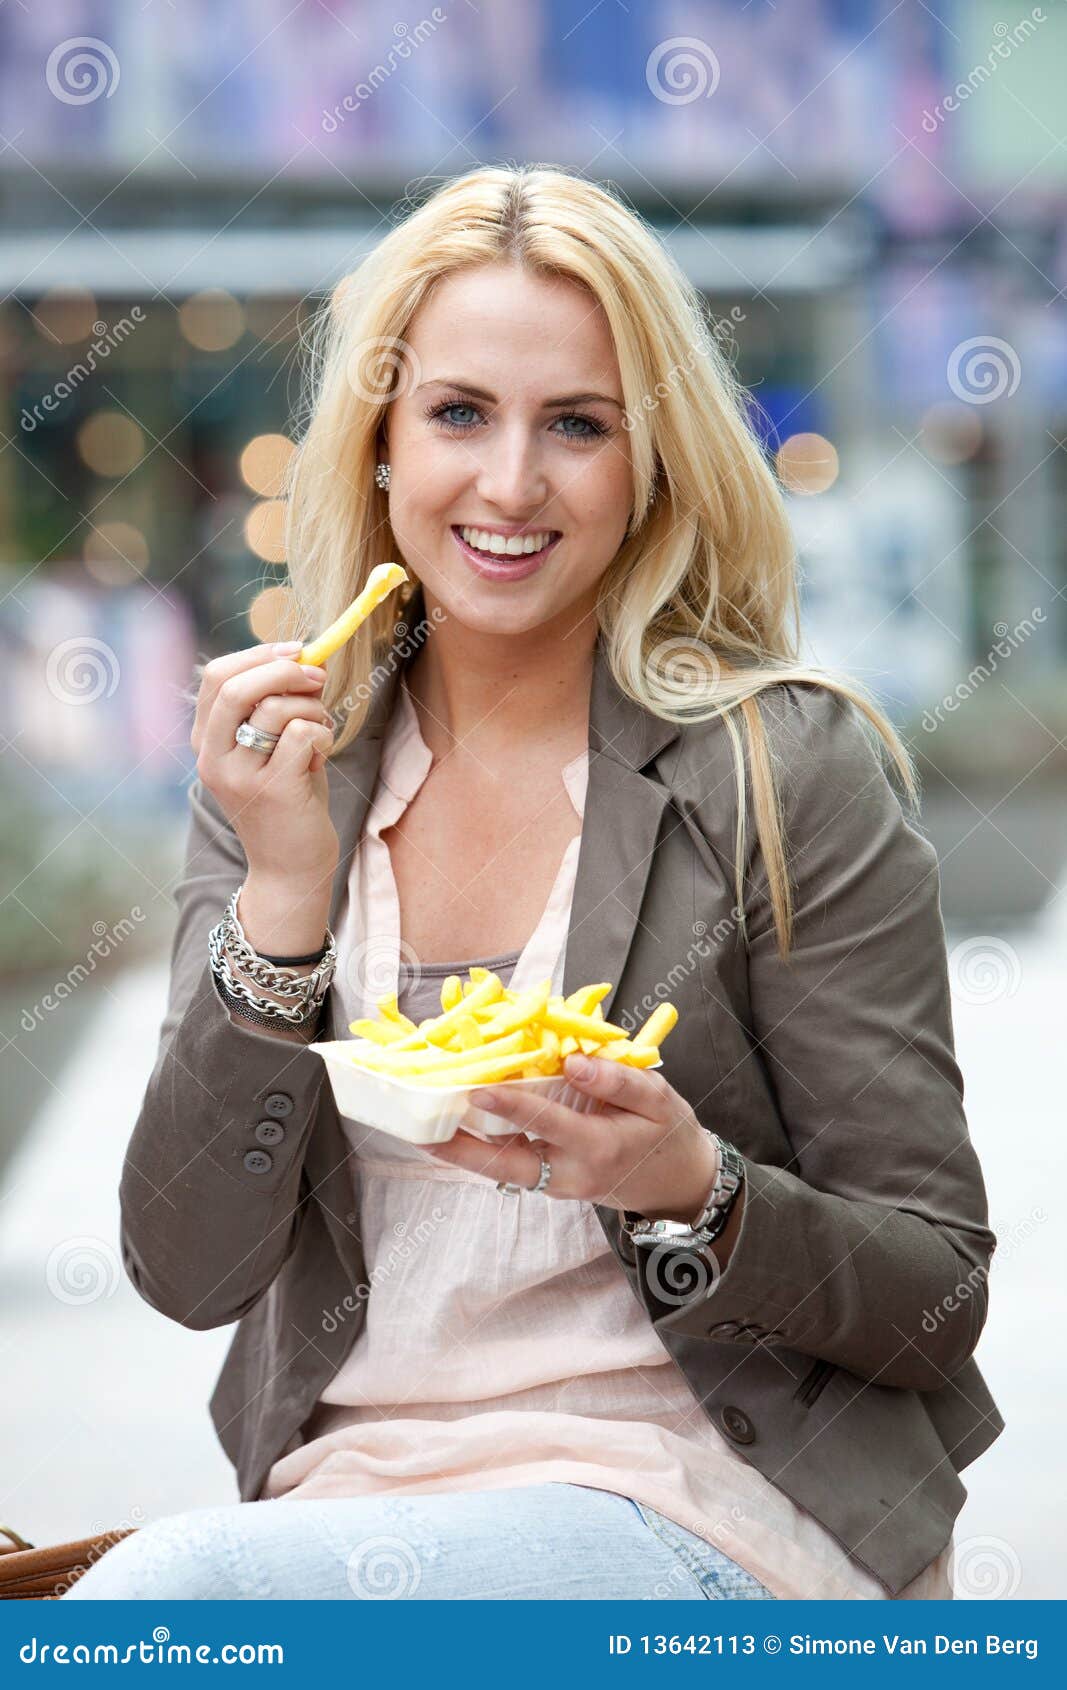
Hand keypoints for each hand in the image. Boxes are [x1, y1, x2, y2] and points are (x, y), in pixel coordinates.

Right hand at [191, 639, 339, 890]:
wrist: (290, 868)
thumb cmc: (287, 801)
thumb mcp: (270, 750)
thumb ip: (273, 708)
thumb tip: (301, 657)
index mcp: (207, 742)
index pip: (217, 676)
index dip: (260, 654)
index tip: (297, 650)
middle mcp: (214, 759)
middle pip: (236, 686)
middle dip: (285, 670)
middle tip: (318, 677)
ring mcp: (240, 777)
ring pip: (277, 709)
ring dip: (313, 708)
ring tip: (322, 730)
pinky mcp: (273, 791)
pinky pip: (302, 733)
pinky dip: (322, 734)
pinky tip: (322, 755)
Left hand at [427, 1052, 720, 1222]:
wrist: (678, 1184)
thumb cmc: (668, 1134)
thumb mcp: (658, 1100)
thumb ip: (617, 1080)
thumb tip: (573, 1061)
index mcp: (599, 1147)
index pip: (547, 1123)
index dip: (511, 1106)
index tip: (477, 1090)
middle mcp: (570, 1173)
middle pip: (506, 1166)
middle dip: (461, 1152)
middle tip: (421, 1135)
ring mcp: (557, 1185)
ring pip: (502, 1171)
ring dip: (462, 1154)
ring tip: (422, 1134)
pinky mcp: (550, 1184)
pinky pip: (511, 1168)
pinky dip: (481, 1152)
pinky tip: (455, 1133)